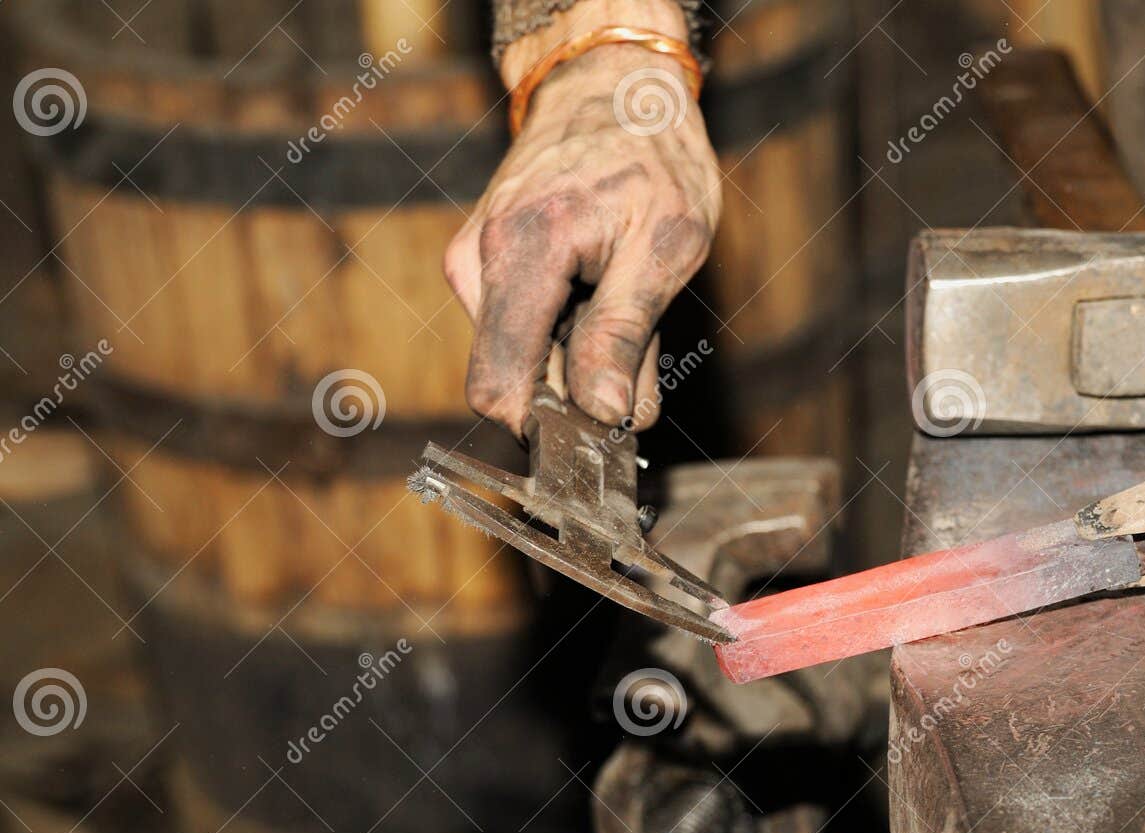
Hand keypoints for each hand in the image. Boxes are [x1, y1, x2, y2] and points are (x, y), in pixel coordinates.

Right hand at [445, 1, 719, 434]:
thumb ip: (627, 334)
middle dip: (582, 381)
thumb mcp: (667, 245)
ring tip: (622, 293)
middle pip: (518, 381)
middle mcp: (477, 263)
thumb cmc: (652, 157)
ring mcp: (471, 265)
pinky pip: (522, 331)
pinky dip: (567, 327)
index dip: (552, 424)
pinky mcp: (479, 268)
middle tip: (641, 336)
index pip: (500, 388)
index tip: (607, 419)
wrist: (611, 89)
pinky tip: (597, 284)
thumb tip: (605, 415)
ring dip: (582, 352)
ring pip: (525, 360)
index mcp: (521, 253)